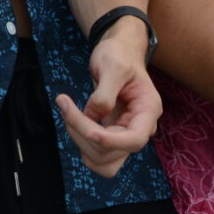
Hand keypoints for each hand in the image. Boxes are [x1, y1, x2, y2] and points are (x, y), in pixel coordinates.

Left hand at [54, 19, 160, 176]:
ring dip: (80, 140)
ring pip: (102, 159)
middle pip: (112, 151)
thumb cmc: (118, 55)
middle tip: (65, 103)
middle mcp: (139, 128)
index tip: (90, 132)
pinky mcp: (110, 137)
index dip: (111, 142)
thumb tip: (94, 116)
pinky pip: (94, 153)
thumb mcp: (112, 66)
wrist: (117, 53)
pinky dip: (79, 140)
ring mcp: (124, 135)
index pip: (135, 140)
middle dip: (84, 132)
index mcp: (148, 110)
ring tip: (68, 111)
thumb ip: (104, 93)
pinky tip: (72, 118)